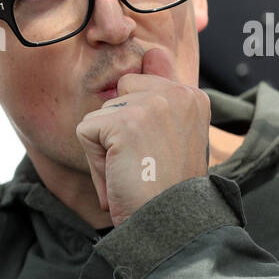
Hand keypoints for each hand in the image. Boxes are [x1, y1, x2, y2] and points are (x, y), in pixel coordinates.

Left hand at [74, 46, 210, 225]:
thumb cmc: (167, 191)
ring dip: (105, 150)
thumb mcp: (173, 137)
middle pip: (119, 94)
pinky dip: (94, 161)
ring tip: (132, 174)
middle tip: (141, 165)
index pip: (144, 79)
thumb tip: (152, 53)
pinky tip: (120, 177)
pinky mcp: (125, 121)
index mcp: (192, 96)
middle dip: (117, 131)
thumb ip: (160, 94)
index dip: (135, 118)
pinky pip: (86, 131)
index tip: (150, 149)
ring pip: (100, 115)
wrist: (171, 225)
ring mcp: (152, 104)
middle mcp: (177, 93)